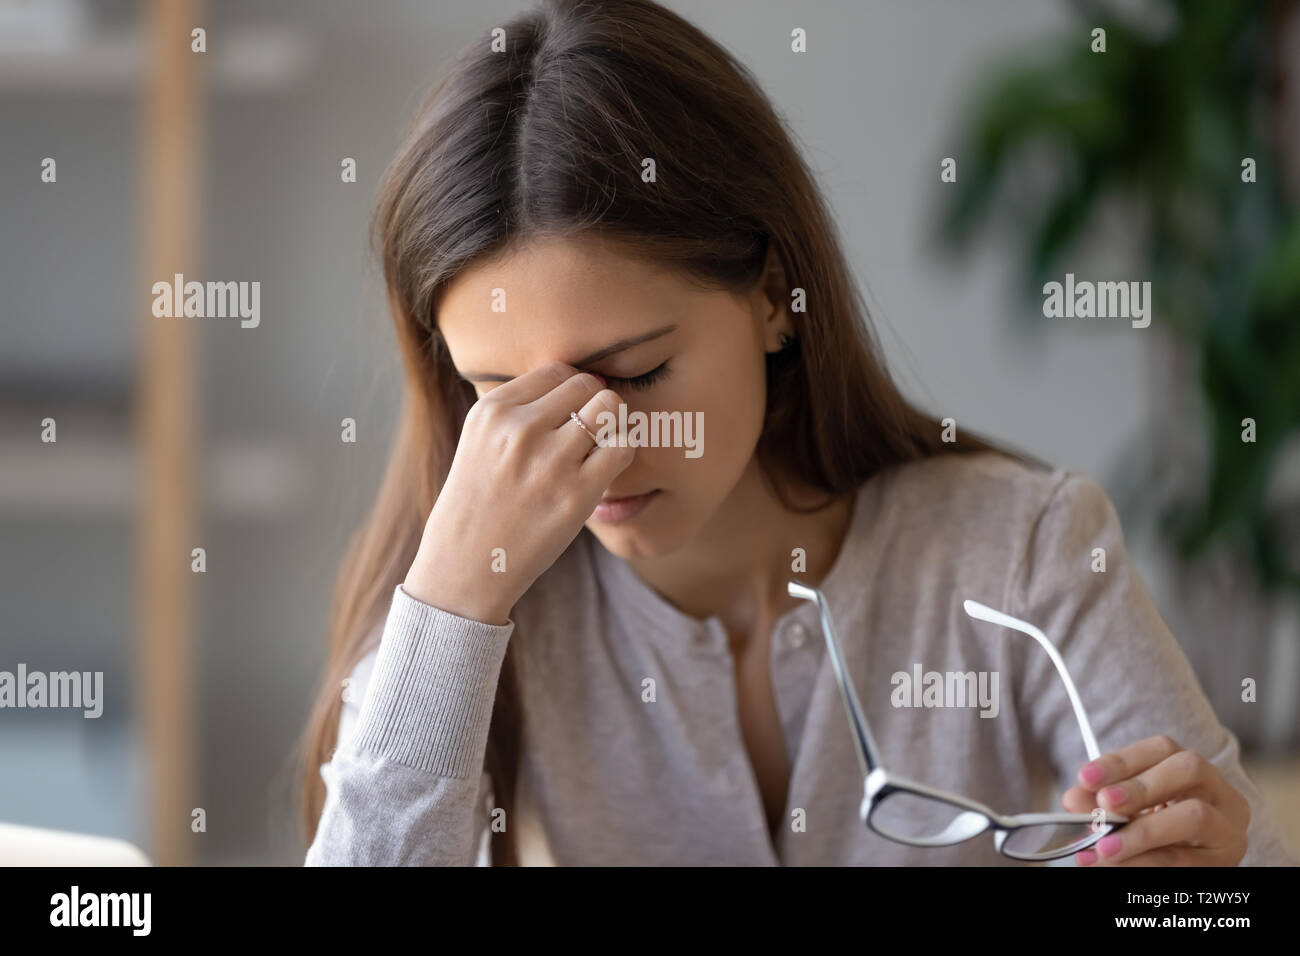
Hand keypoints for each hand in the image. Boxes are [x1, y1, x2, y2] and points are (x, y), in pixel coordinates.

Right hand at [404, 360, 634, 624]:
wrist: (463, 568)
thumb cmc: (477, 505)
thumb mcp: (479, 442)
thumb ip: (519, 411)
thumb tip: (579, 385)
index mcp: (492, 411)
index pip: (557, 371)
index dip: (572, 391)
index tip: (570, 415)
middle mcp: (520, 429)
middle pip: (586, 384)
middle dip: (594, 404)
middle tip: (589, 433)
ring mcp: (550, 461)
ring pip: (609, 408)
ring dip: (613, 424)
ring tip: (599, 447)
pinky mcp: (577, 494)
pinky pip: (623, 447)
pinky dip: (623, 450)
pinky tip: (606, 468)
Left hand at [1061, 734, 1249, 865]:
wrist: (1195, 864)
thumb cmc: (1161, 830)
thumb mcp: (1131, 811)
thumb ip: (1101, 802)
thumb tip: (1073, 800)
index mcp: (1192, 770)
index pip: (1162, 749)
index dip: (1121, 761)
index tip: (1084, 778)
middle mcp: (1219, 791)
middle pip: (1188, 769)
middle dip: (1139, 785)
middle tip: (1103, 804)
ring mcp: (1227, 827)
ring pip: (1194, 816)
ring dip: (1141, 831)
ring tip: (1104, 846)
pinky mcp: (1223, 861)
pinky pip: (1185, 859)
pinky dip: (1144, 860)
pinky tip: (1116, 863)